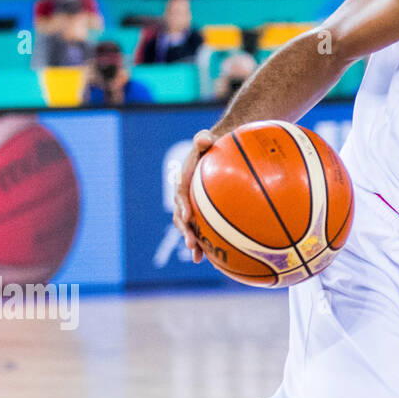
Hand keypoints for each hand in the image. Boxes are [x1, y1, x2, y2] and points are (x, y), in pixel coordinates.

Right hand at [172, 129, 217, 261]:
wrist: (216, 152)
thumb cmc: (212, 146)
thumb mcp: (207, 140)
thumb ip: (203, 139)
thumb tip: (203, 138)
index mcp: (183, 181)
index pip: (181, 194)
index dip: (182, 206)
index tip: (186, 216)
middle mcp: (185, 197)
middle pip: (181, 217)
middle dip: (185, 231)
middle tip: (192, 243)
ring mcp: (193, 207)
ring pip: (191, 228)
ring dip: (193, 242)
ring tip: (198, 258)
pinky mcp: (203, 214)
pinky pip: (205, 230)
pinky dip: (208, 243)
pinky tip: (217, 259)